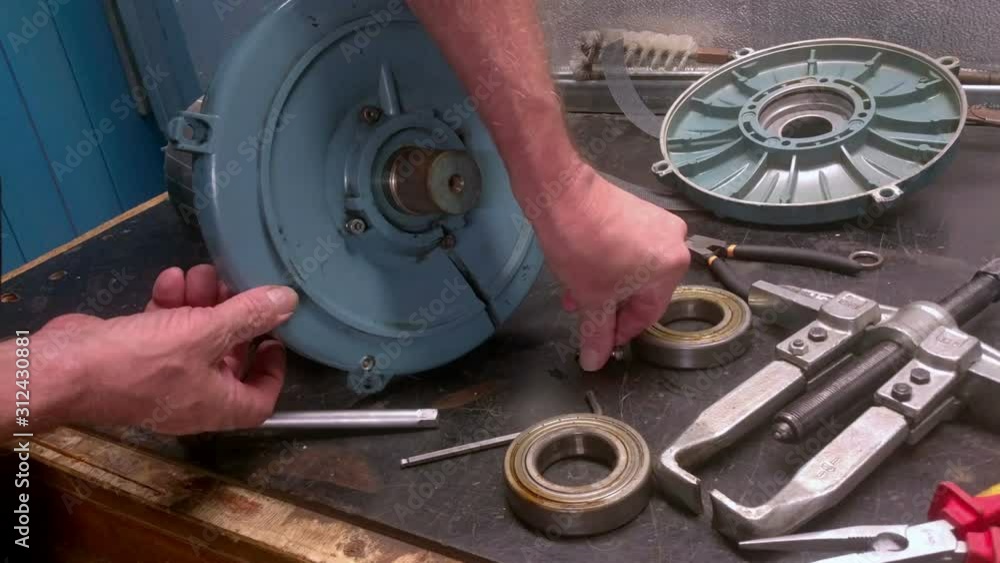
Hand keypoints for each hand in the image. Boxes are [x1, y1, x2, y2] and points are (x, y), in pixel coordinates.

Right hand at [30, 265, 298, 434]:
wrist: (64, 368)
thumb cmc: (142, 361)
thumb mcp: (204, 334)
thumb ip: (248, 316)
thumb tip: (289, 302)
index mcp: (214, 404)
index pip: (259, 402)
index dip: (273, 373)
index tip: (275, 339)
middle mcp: (190, 395)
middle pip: (227, 359)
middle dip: (233, 319)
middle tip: (236, 286)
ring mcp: (160, 376)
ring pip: (194, 336)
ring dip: (201, 302)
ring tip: (202, 272)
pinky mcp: (134, 354)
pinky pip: (163, 329)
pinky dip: (170, 304)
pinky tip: (169, 278)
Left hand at [532, 164, 689, 370]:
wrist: (562, 193)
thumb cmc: (584, 248)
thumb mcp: (592, 299)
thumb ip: (597, 334)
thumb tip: (595, 363)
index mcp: (674, 267)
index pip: (650, 313)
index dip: (622, 331)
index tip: (601, 339)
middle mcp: (674, 242)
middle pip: (641, 290)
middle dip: (608, 306)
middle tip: (583, 315)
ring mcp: (656, 222)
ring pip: (630, 270)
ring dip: (603, 286)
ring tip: (574, 293)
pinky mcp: (636, 209)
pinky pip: (626, 248)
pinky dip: (606, 264)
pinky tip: (579, 270)